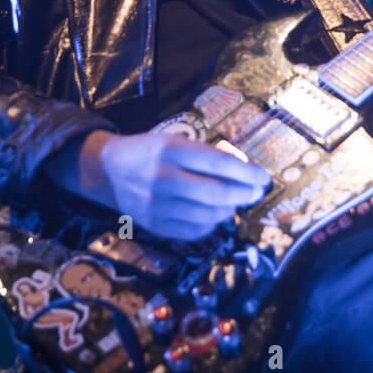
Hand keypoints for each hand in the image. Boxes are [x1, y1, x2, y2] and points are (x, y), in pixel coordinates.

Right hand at [48, 130, 272, 240]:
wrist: (107, 170)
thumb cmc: (151, 151)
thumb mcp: (176, 141)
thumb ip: (207, 156)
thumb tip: (247, 175)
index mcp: (171, 149)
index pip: (219, 164)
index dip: (248, 173)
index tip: (265, 178)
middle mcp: (163, 177)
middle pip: (216, 193)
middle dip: (244, 195)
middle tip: (256, 193)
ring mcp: (156, 204)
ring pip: (207, 215)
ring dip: (229, 210)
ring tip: (236, 202)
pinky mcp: (153, 224)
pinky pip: (193, 230)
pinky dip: (211, 224)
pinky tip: (216, 214)